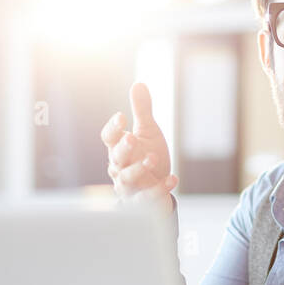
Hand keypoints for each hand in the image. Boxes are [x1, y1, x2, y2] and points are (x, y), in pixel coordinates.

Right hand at [101, 82, 177, 206]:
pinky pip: (147, 196)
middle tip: (131, 137)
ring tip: (154, 157)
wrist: (158, 185)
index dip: (113, 128)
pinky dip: (160, 189)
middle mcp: (120, 167)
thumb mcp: (147, 131)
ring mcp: (129, 185)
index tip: (122, 116)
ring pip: (128, 178)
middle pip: (116, 158)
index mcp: (119, 148)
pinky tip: (174, 178)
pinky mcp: (141, 201)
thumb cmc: (148, 156)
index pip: (109, 138)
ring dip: (139, 168)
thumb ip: (142, 110)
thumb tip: (138, 84)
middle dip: (123, 148)